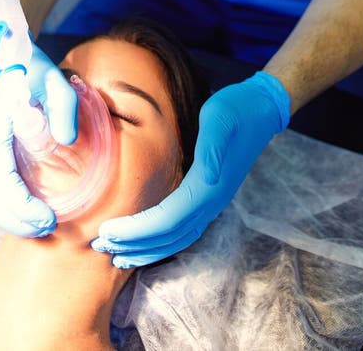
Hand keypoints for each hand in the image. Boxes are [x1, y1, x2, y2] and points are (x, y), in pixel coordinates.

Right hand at [0, 0, 77, 235]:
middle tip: (49, 228)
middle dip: (17, 219)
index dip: (22, 205)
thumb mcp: (51, 76)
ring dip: (9, 217)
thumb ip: (62, 105)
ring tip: (40, 224)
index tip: (49, 219)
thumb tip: (69, 140)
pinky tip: (27, 210)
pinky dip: (3, 206)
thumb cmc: (26, 62)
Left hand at [91, 71, 289, 266]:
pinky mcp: (211, 195)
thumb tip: (208, 176)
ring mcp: (214, 201)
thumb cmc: (237, 108)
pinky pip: (184, 228)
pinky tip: (145, 241)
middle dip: (134, 244)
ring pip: (178, 238)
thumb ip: (212, 146)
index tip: (108, 231)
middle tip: (100, 246)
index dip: (137, 230)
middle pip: (169, 236)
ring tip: (118, 255)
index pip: (168, 219)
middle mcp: (213, 200)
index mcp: (210, 185)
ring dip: (147, 249)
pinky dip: (162, 240)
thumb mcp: (220, 118)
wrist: (263, 109)